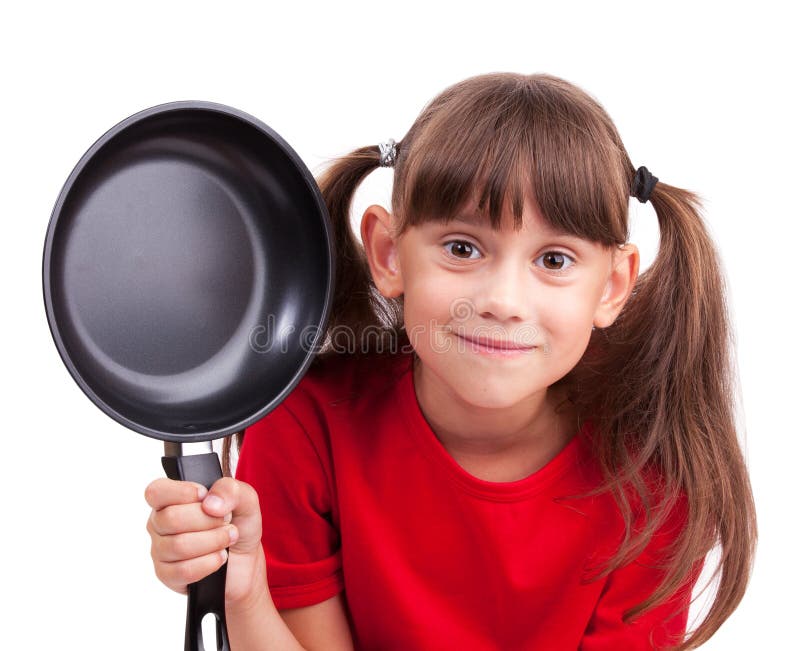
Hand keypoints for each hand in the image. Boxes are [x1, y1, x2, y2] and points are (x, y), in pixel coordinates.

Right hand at [145, 477, 266, 605]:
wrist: (246, 559)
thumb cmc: (239, 524)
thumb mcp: (245, 499)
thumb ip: (230, 490)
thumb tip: (210, 504)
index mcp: (171, 499)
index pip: (156, 491)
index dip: (181, 492)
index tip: (204, 495)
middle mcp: (160, 523)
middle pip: (170, 518)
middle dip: (208, 520)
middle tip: (225, 521)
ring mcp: (161, 551)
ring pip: (178, 546)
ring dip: (213, 541)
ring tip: (228, 538)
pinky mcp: (168, 576)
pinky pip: (183, 570)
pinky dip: (209, 562)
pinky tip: (220, 556)